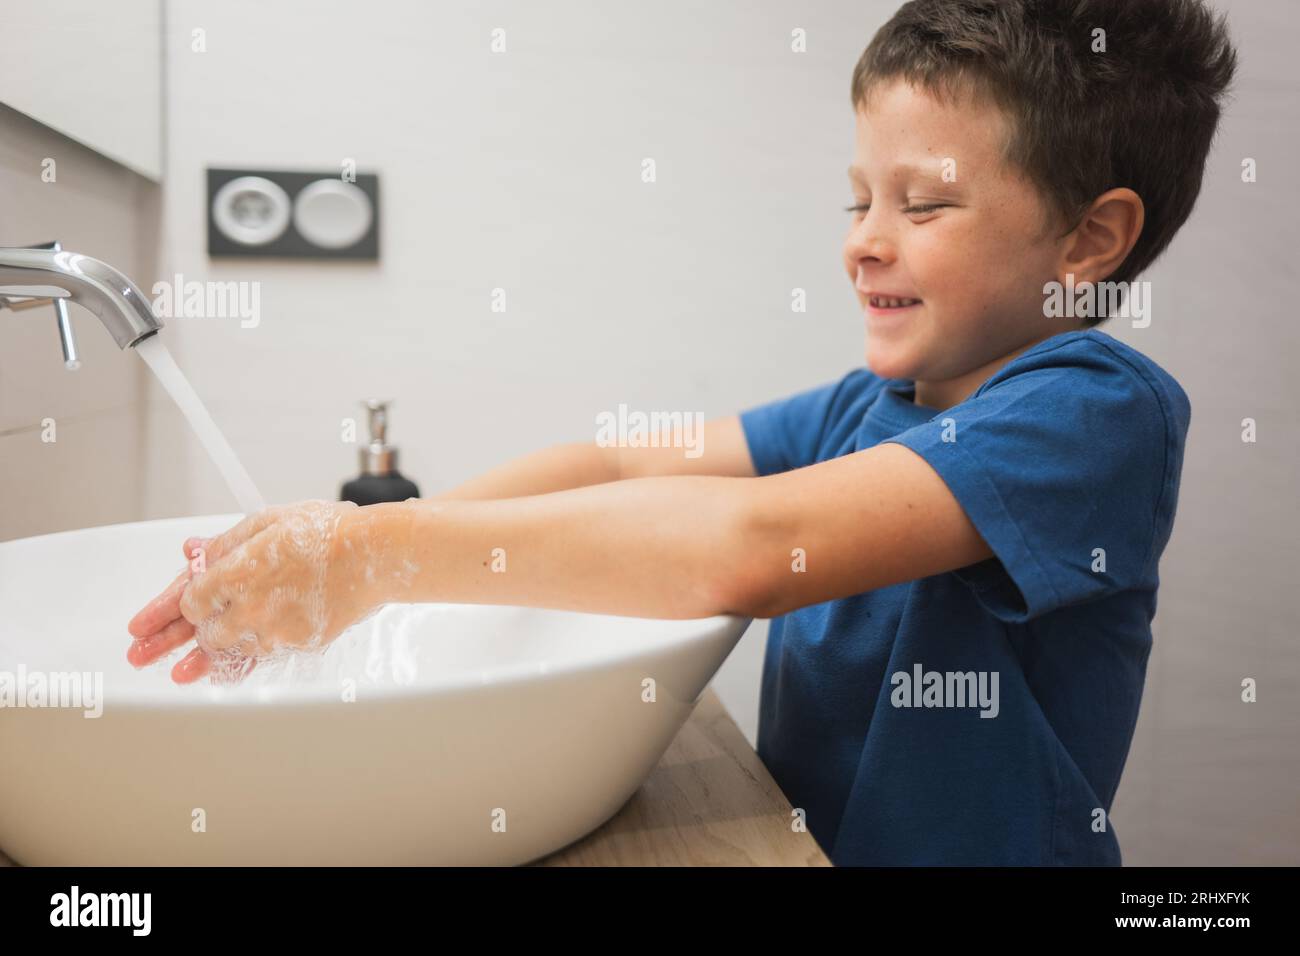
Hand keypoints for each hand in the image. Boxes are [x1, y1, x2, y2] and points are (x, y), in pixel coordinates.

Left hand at [126, 500, 376, 683]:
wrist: (374, 556)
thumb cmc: (327, 532)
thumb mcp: (269, 522)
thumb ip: (227, 543)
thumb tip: (193, 552)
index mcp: (239, 571)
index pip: (190, 600)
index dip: (168, 609)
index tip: (153, 621)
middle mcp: (253, 605)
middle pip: (203, 631)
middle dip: (175, 640)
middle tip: (143, 654)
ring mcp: (277, 629)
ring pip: (232, 648)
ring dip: (208, 656)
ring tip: (181, 673)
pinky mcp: (300, 643)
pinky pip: (264, 655)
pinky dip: (244, 659)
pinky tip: (221, 671)